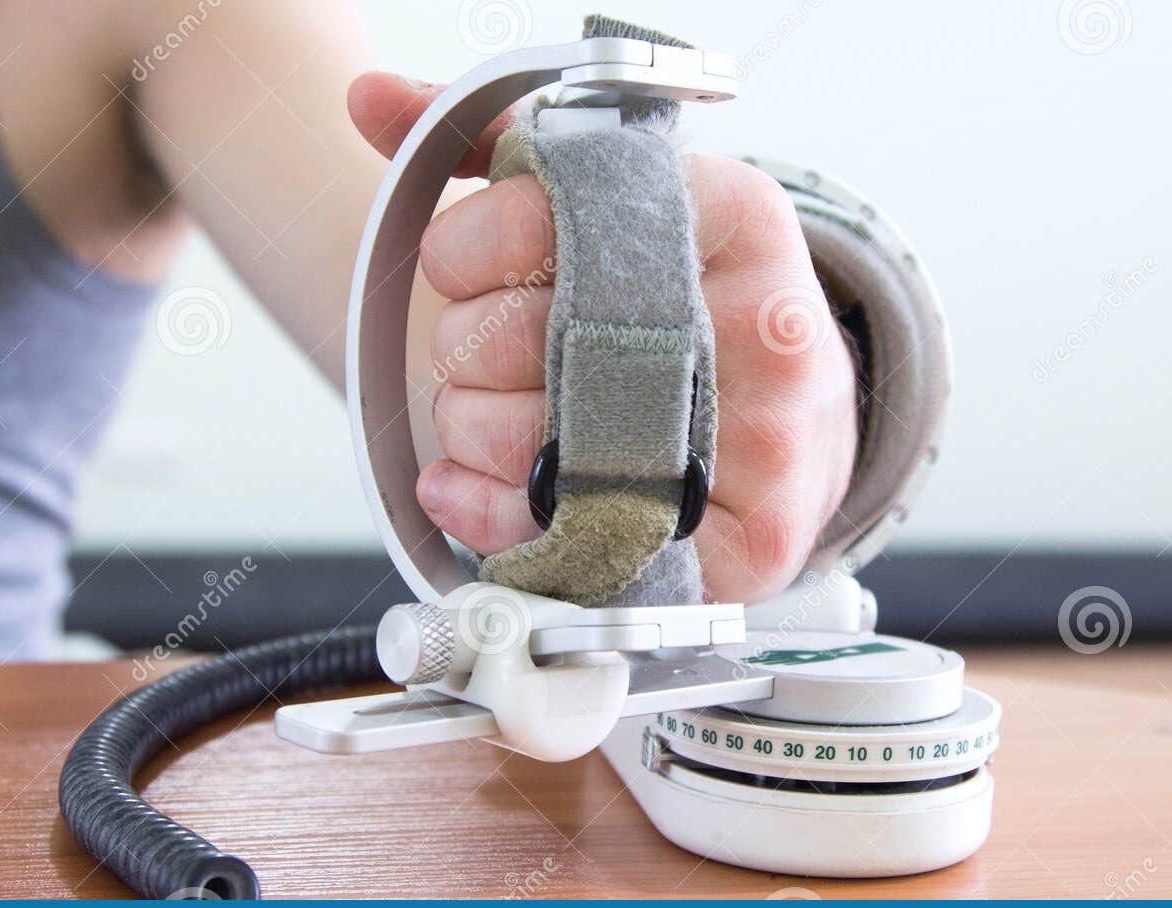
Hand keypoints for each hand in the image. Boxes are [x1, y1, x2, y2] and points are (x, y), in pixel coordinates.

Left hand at [348, 72, 858, 603]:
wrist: (802, 428)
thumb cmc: (688, 310)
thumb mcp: (621, 206)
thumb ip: (497, 146)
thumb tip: (370, 100)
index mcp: (739, 216)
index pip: (538, 215)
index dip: (462, 248)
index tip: (466, 263)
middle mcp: (766, 326)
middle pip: (514, 337)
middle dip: (466, 348)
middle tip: (502, 353)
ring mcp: (765, 444)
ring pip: (522, 445)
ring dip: (473, 435)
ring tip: (514, 419)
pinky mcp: (749, 544)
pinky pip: (563, 537)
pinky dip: (494, 516)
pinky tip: (497, 487)